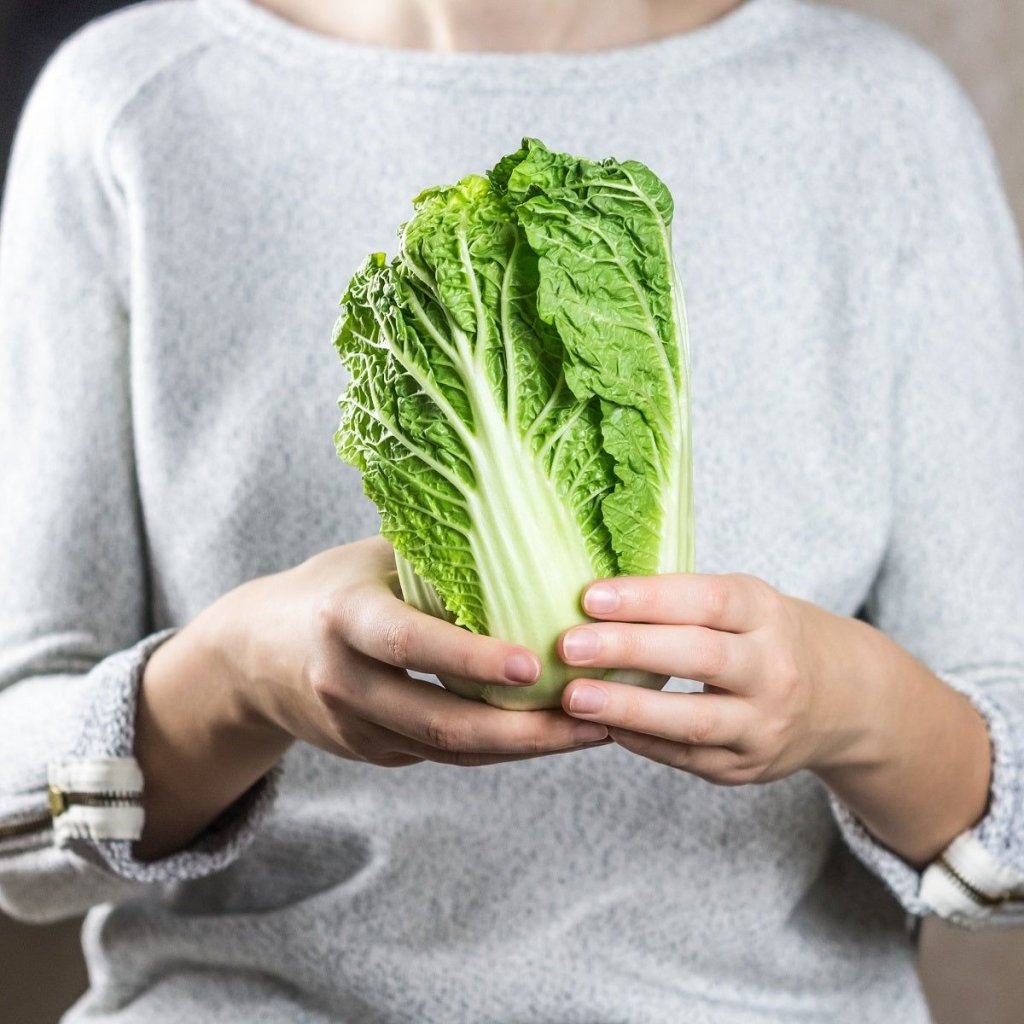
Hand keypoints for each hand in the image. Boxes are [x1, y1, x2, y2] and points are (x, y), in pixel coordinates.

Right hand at [135, 536, 607, 859]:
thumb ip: (435, 554)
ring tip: (592, 730)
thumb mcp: (372, 559)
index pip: (410, 644)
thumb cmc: (331, 587)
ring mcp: (357, 728)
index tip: (534, 663)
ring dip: (524, 748)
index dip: (470, 658)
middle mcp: (345, 682)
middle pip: (439, 723)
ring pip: (450, 751)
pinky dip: (499, 749)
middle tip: (593, 716)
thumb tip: (525, 531)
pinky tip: (549, 733)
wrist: (254, 655)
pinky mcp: (373, 753)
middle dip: (522, 730)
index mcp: (345, 619)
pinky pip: (444, 756)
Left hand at [556, 573, 863, 784]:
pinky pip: (686, 755)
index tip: (590, 597)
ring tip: (574, 697)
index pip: (707, 600)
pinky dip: (640, 740)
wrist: (842, 699)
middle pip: (701, 656)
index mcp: (767, 613)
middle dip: (630, 649)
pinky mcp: (746, 766)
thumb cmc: (765, 636)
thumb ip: (682, 600)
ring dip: (628, 708)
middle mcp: (774, 669)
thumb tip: (592, 597)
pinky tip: (599, 725)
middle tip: (569, 645)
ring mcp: (764, 724)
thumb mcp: (743, 602)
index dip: (648, 598)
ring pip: (695, 718)